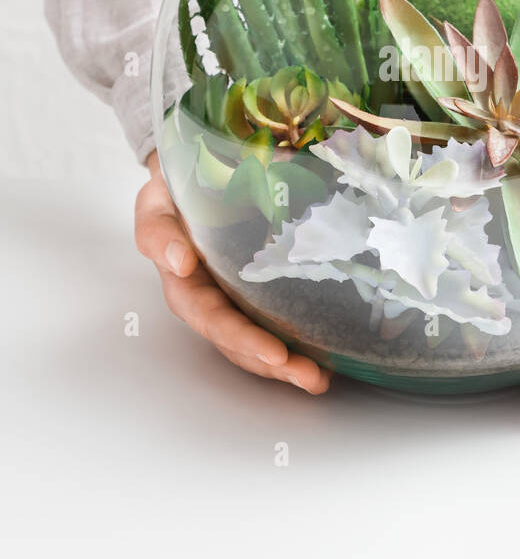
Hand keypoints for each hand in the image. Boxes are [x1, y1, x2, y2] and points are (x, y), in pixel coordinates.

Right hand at [135, 151, 330, 394]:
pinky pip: (275, 325)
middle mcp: (211, 302)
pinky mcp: (258, 294)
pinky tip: (325, 361)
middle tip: (309, 377)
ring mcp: (235, 301)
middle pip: (240, 343)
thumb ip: (159, 232)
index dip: (242, 338)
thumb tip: (180, 262)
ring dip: (287, 367)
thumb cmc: (171, 195)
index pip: (213, 318)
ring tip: (319, 381)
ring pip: (257, 343)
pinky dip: (297, 345)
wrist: (192, 177)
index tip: (274, 353)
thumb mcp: (155, 206)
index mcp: (186, 285)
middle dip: (273, 364)